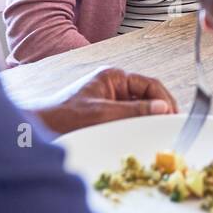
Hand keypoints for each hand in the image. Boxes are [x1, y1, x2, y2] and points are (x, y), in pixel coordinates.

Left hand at [35, 66, 176, 135]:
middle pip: (146, 96)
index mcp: (113, 77)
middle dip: (158, 110)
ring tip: (156, 132)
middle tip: (169, 126)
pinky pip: (129, 118)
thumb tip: (162, 108)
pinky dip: (137, 126)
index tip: (173, 115)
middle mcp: (113, 86)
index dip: (164, 99)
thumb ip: (133, 111)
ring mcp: (110, 100)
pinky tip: (140, 136)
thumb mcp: (102, 114)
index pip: (149, 84)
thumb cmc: (64, 116)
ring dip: (147, 120)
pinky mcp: (106, 114)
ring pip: (139, 109)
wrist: (39, 129)